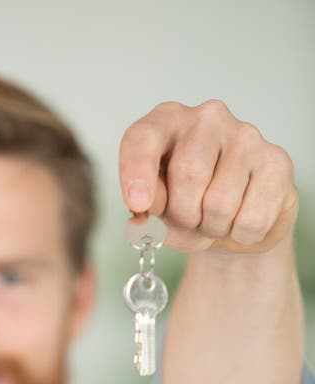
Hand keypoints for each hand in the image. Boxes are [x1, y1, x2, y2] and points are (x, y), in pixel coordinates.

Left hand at [118, 99, 298, 254]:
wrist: (237, 220)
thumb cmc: (189, 206)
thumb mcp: (157, 210)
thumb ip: (147, 208)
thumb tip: (143, 211)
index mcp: (165, 122)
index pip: (143, 139)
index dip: (137, 172)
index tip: (139, 204)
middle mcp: (206, 119)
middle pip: (188, 175)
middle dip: (183, 215)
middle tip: (188, 219)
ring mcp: (245, 135)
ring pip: (220, 202)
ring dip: (212, 227)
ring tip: (214, 218)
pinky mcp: (276, 161)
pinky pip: (252, 218)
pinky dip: (241, 234)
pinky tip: (241, 219)